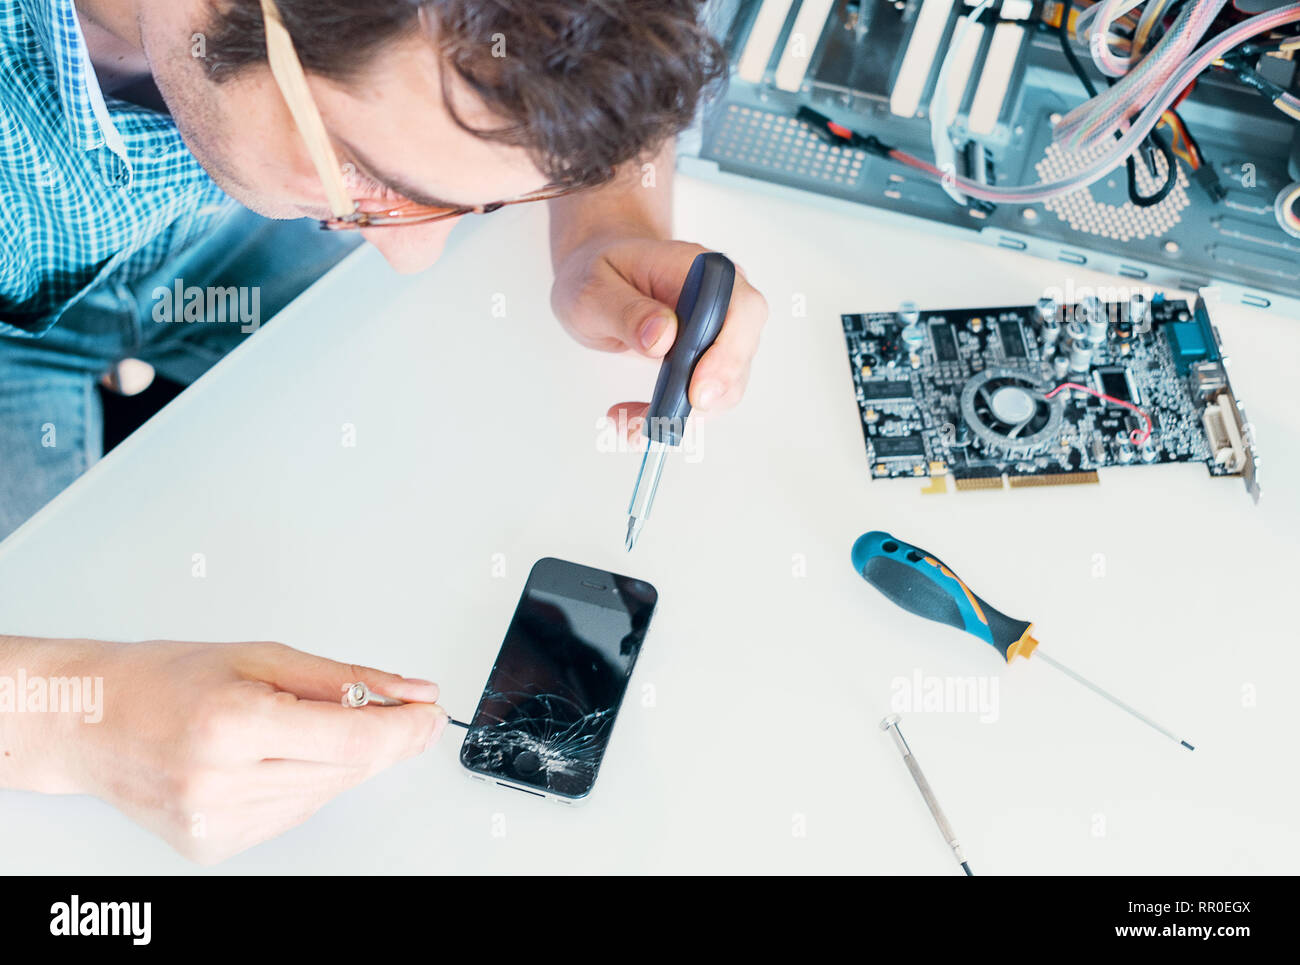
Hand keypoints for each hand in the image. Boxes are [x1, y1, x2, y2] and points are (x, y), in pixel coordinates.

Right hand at [58, 639, 446, 863]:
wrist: (88, 721)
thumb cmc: (165, 680)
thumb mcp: (262, 658)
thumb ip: (346, 680)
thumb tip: (414, 693)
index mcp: (232, 724)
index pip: (351, 738)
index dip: (403, 729)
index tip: (430, 714)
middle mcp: (220, 782)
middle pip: (344, 770)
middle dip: (383, 741)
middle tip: (403, 712)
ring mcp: (215, 822)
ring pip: (323, 794)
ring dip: (338, 760)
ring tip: (297, 724)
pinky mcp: (214, 846)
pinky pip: (292, 814)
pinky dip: (302, 783)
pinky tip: (271, 757)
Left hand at [550, 234, 767, 440]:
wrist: (599, 282)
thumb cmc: (598, 275)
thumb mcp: (594, 290)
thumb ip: (626, 311)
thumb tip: (663, 336)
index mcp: (702, 270)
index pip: (742, 309)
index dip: (729, 354)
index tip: (697, 392)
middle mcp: (722, 301)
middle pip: (739, 356)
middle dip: (703, 399)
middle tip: (655, 422)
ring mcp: (719, 334)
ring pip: (723, 388)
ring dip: (680, 416)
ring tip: (629, 422)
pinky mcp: (707, 362)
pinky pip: (702, 399)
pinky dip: (671, 416)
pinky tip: (634, 418)